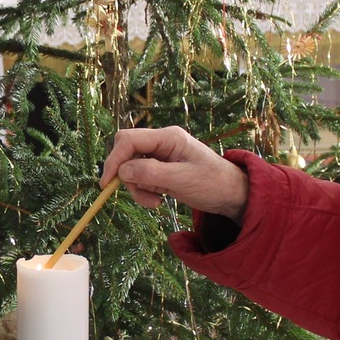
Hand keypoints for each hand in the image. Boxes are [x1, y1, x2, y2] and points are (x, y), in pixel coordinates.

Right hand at [99, 127, 249, 221]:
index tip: (106, 183)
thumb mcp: (182, 180)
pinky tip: (158, 200)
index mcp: (168, 137)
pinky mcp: (161, 170)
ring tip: (155, 202)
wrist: (232, 195)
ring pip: (131, 168)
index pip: (129, 140)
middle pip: (127, 152)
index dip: (114, 159)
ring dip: (137, 188)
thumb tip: (122, 171)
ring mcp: (160, 156)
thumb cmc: (213, 183)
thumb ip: (151, 174)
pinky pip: (140, 178)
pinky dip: (143, 191)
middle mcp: (162, 142)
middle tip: (138, 194)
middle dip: (126, 175)